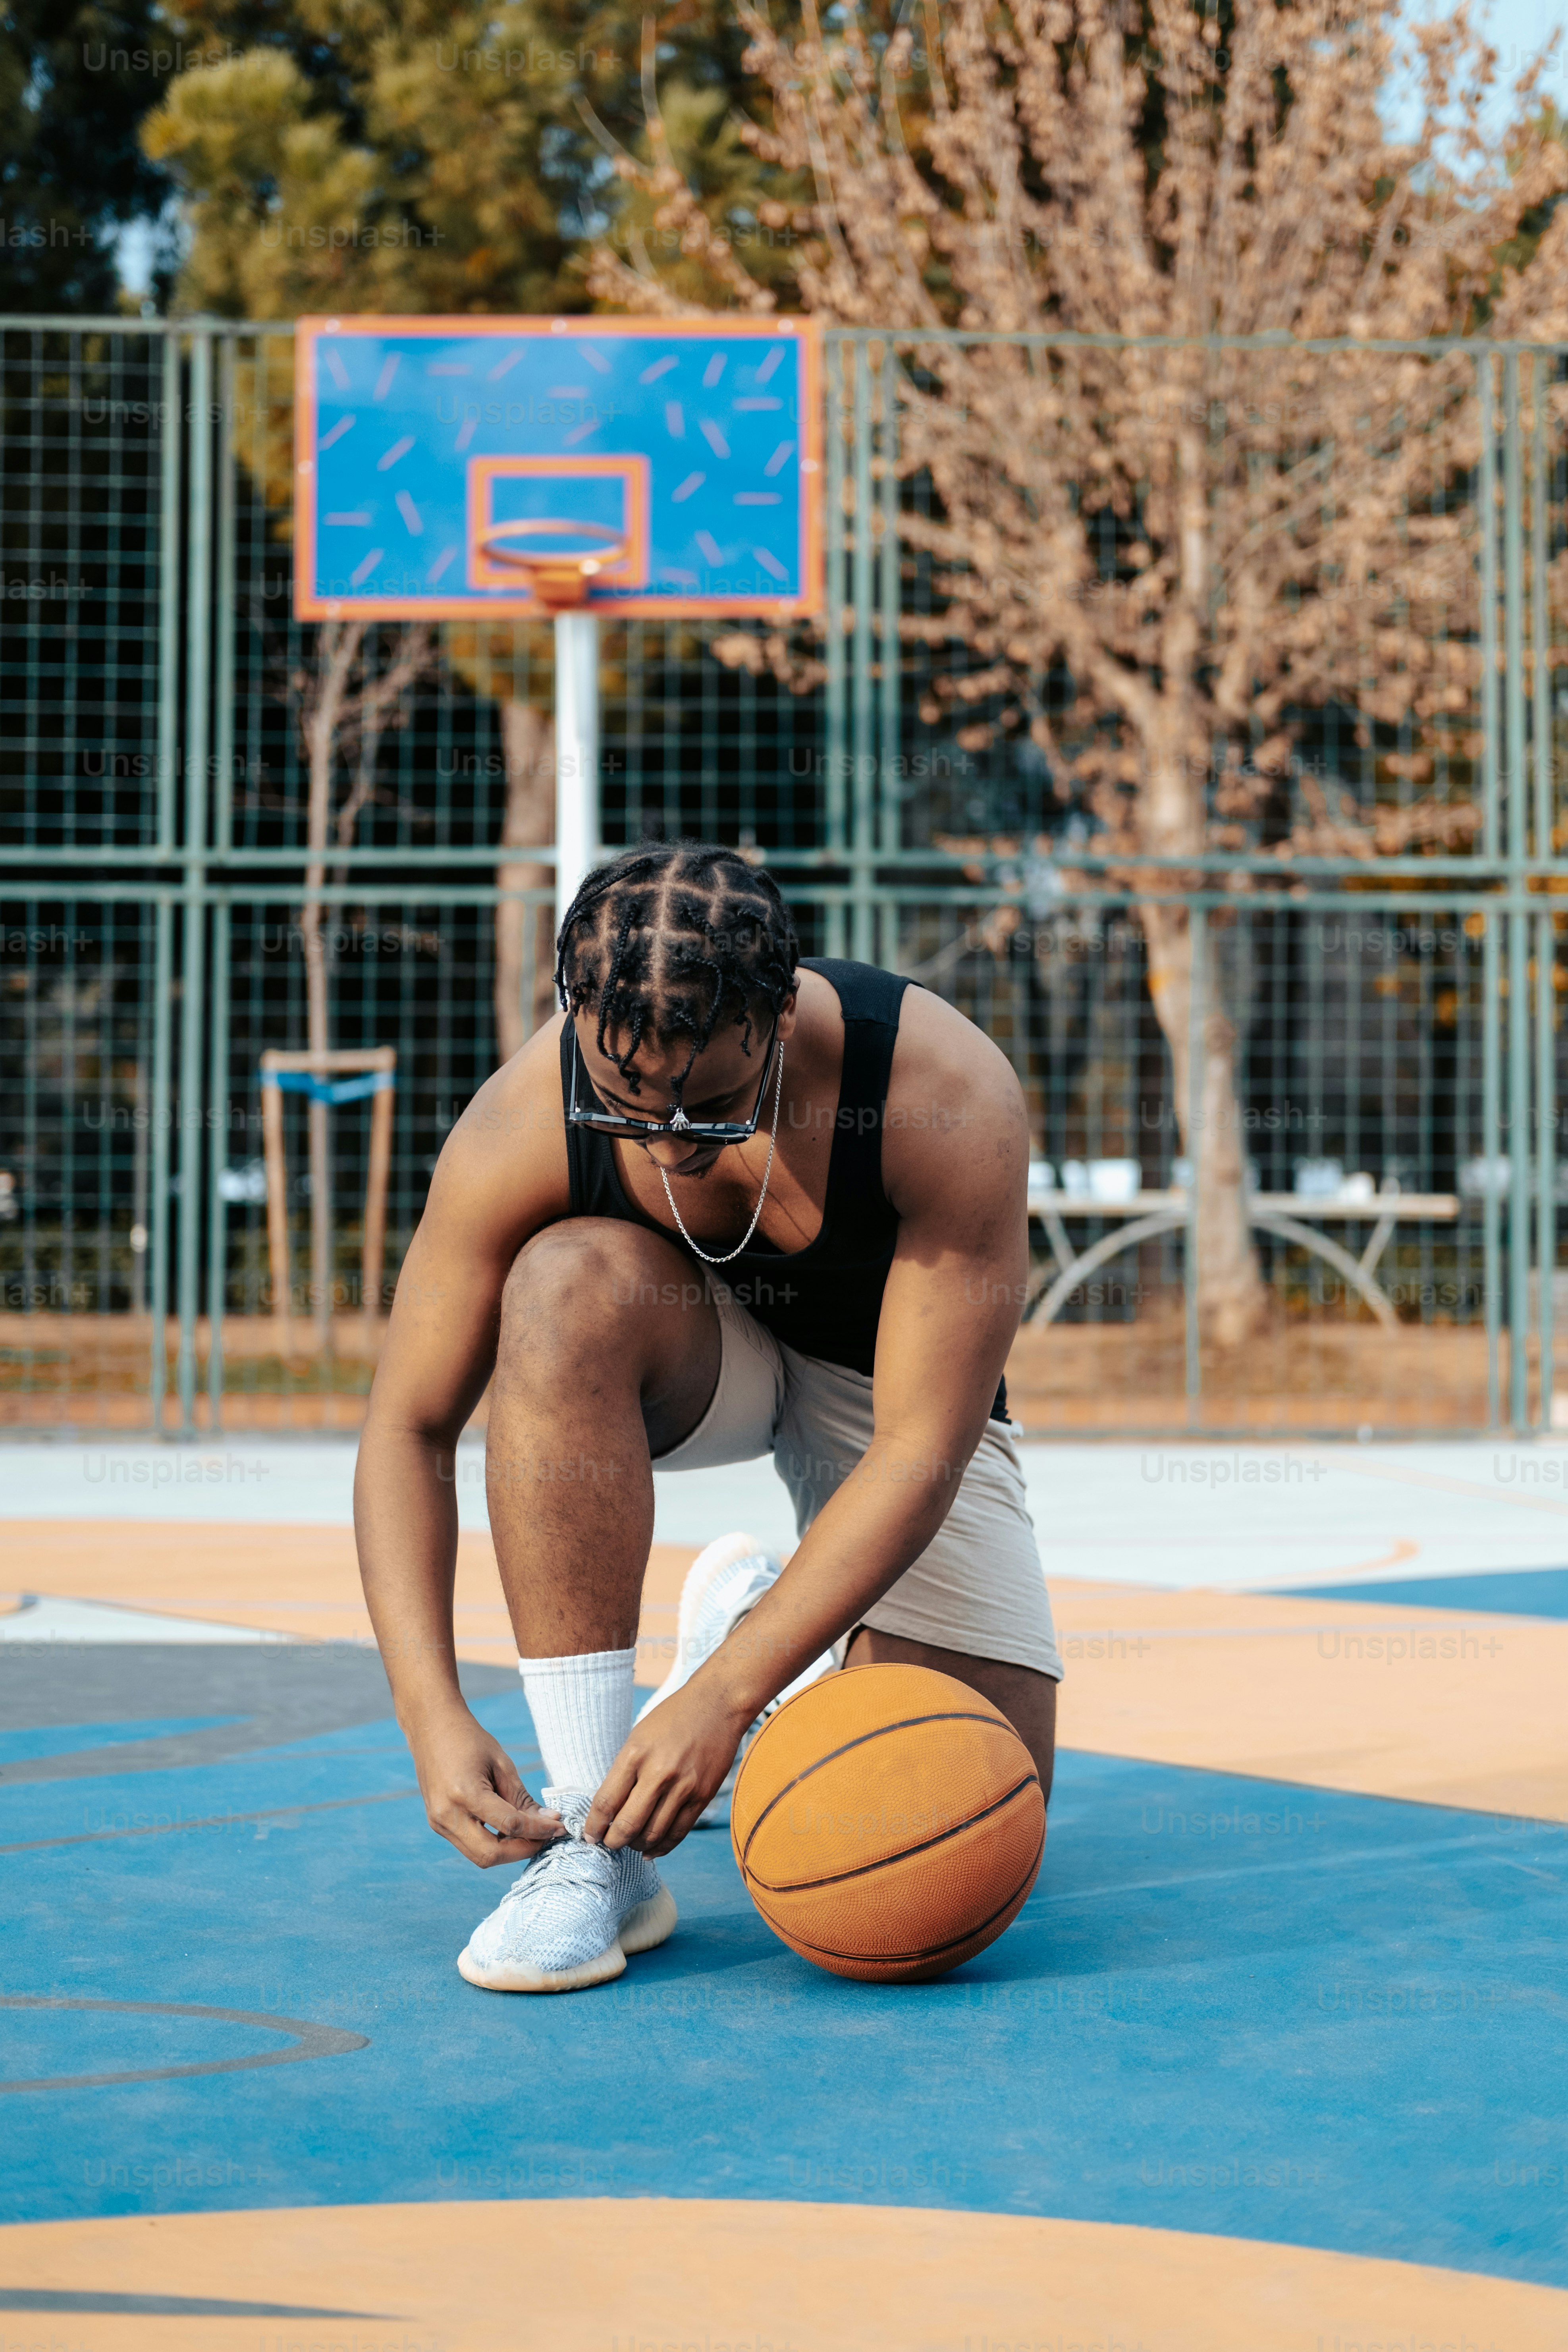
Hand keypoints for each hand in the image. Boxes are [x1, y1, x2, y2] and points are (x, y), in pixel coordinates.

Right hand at [406, 1704, 560, 1867]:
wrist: (432, 1728)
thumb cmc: (470, 1740)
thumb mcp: (502, 1764)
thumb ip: (522, 1799)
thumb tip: (548, 1823)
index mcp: (465, 1794)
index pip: (510, 1825)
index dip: (539, 1830)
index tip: (560, 1826)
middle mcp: (447, 1815)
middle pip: (491, 1855)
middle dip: (523, 1849)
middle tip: (544, 1836)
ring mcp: (438, 1823)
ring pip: (480, 1857)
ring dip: (508, 1851)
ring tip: (528, 1832)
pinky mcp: (437, 1825)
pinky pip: (470, 1846)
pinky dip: (492, 1844)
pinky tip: (507, 1828)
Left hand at [585, 1678, 751, 1857]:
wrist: (717, 1703)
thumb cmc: (672, 1718)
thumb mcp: (638, 1737)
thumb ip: (624, 1771)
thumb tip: (610, 1810)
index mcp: (635, 1754)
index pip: (606, 1802)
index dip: (594, 1826)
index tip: (590, 1836)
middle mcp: (659, 1772)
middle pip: (628, 1825)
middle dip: (613, 1842)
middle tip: (608, 1844)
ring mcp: (684, 1786)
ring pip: (653, 1834)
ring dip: (637, 1846)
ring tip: (631, 1843)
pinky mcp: (703, 1795)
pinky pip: (678, 1833)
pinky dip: (662, 1847)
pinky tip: (651, 1849)